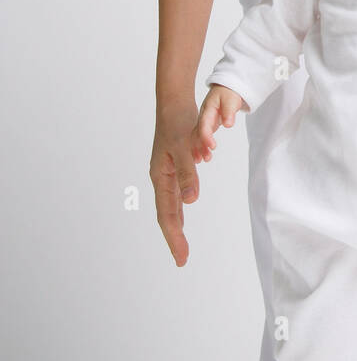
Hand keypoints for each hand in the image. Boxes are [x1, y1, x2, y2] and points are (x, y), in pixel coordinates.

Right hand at [150, 98, 205, 267]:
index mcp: (160, 176)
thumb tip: (191, 201)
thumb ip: (188, 173)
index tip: (181, 257)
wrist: (173, 101)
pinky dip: (180, 205)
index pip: (167, 215)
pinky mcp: (173, 164)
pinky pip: (175, 192)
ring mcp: (166, 171)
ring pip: (171, 204)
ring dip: (176, 224)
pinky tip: (185, 207)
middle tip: (182, 259)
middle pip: (167, 213)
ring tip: (181, 243)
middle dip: (174, 236)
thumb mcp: (184, 147)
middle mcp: (161, 176)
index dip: (174, 237)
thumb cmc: (177, 121)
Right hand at [191, 84, 249, 164]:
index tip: (212, 146)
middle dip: (200, 146)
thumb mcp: (230, 100)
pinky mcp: (205, 126)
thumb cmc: (228, 94)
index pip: (205, 124)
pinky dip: (200, 147)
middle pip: (198, 133)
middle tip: (206, 158)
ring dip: (198, 148)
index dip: (206, 136)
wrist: (226, 89)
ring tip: (203, 160)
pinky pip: (200, 137)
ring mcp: (203, 122)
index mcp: (208, 109)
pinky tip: (201, 157)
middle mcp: (203, 117)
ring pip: (197, 136)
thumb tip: (228, 124)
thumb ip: (229, 111)